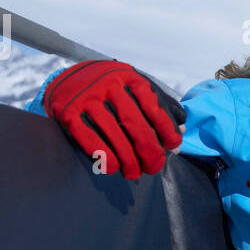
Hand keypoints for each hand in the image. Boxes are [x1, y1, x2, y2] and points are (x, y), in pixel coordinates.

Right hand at [43, 61, 184, 178]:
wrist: (66, 79)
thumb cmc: (110, 87)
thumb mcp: (134, 86)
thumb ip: (160, 104)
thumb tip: (182, 130)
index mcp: (129, 77)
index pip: (153, 104)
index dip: (166, 128)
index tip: (173, 146)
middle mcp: (108, 84)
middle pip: (134, 123)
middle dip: (148, 149)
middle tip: (154, 167)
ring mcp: (87, 98)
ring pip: (113, 133)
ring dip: (127, 158)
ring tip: (133, 172)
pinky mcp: (68, 112)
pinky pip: (89, 138)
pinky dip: (103, 155)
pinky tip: (112, 167)